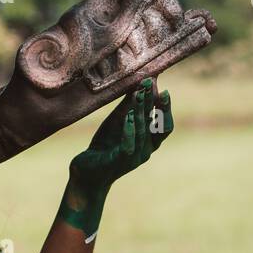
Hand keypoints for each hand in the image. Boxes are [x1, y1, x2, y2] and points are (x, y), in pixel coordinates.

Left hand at [59, 78, 172, 238]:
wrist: (87, 171)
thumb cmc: (106, 144)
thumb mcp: (119, 121)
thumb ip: (131, 104)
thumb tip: (144, 81)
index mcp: (149, 141)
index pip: (165, 124)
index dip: (165, 107)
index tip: (162, 86)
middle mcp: (146, 150)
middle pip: (158, 127)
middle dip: (156, 104)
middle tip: (151, 84)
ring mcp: (135, 158)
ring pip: (143, 133)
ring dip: (141, 112)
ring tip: (138, 95)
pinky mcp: (120, 162)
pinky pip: (129, 146)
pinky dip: (130, 131)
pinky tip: (128, 117)